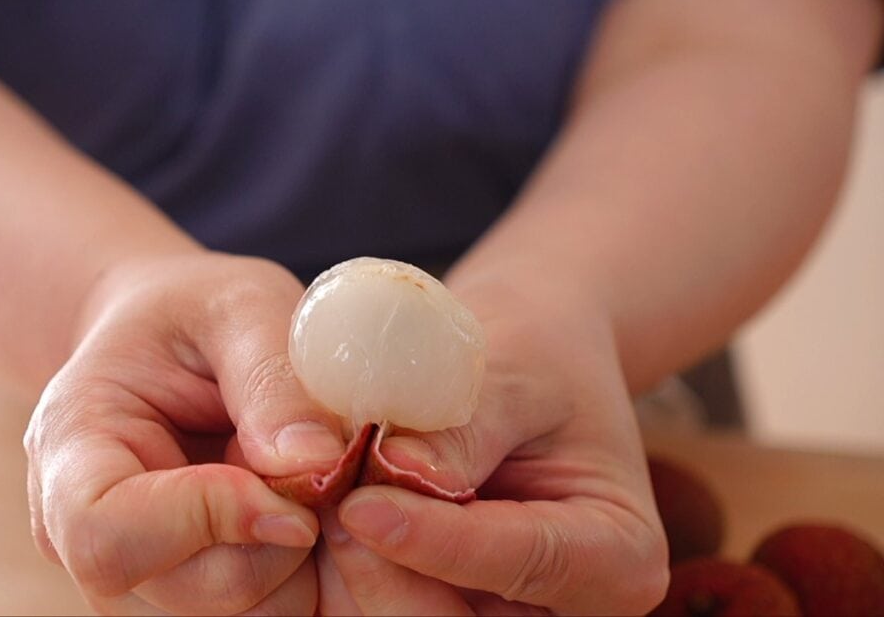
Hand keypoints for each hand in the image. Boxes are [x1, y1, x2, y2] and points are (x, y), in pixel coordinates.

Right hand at [23, 253, 348, 614]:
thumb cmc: (195, 314)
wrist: (174, 344)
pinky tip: (308, 499)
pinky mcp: (204, 591)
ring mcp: (148, 579)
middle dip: (281, 529)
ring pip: (250, 611)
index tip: (294, 471)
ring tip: (303, 468)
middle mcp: (92, 541)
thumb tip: (318, 463)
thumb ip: (270, 374)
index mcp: (71, 453)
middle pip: (195, 590)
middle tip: (318, 450)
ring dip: (307, 550)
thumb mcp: (237, 306)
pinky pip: (279, 606)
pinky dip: (316, 565)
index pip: (107, 536)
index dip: (208, 517)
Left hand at [316, 279, 668, 614]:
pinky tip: (333, 514)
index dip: (437, 542)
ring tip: (327, 499)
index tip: (362, 506)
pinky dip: (354, 572)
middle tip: (330, 501)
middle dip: (387, 572)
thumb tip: (391, 469)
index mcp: (619, 553)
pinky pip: (387, 611)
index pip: (525, 562)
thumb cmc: (537, 355)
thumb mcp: (513, 374)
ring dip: (360, 574)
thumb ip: (461, 428)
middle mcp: (570, 608)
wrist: (530, 362)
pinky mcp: (455, 609)